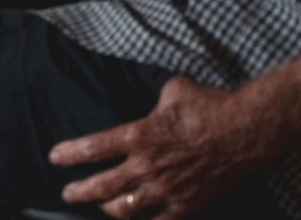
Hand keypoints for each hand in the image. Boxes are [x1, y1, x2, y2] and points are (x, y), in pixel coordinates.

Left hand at [50, 75, 273, 218]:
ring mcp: (166, 189)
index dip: (69, 155)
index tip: (55, 158)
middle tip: (67, 193)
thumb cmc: (207, 106)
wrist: (245, 131)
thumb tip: (150, 102)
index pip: (92, 148)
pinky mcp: (186, 205)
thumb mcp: (170, 92)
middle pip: (101, 185)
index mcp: (138, 135)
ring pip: (124, 209)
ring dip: (105, 209)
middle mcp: (147, 166)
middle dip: (78, 191)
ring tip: (97, 207)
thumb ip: (152, 102)